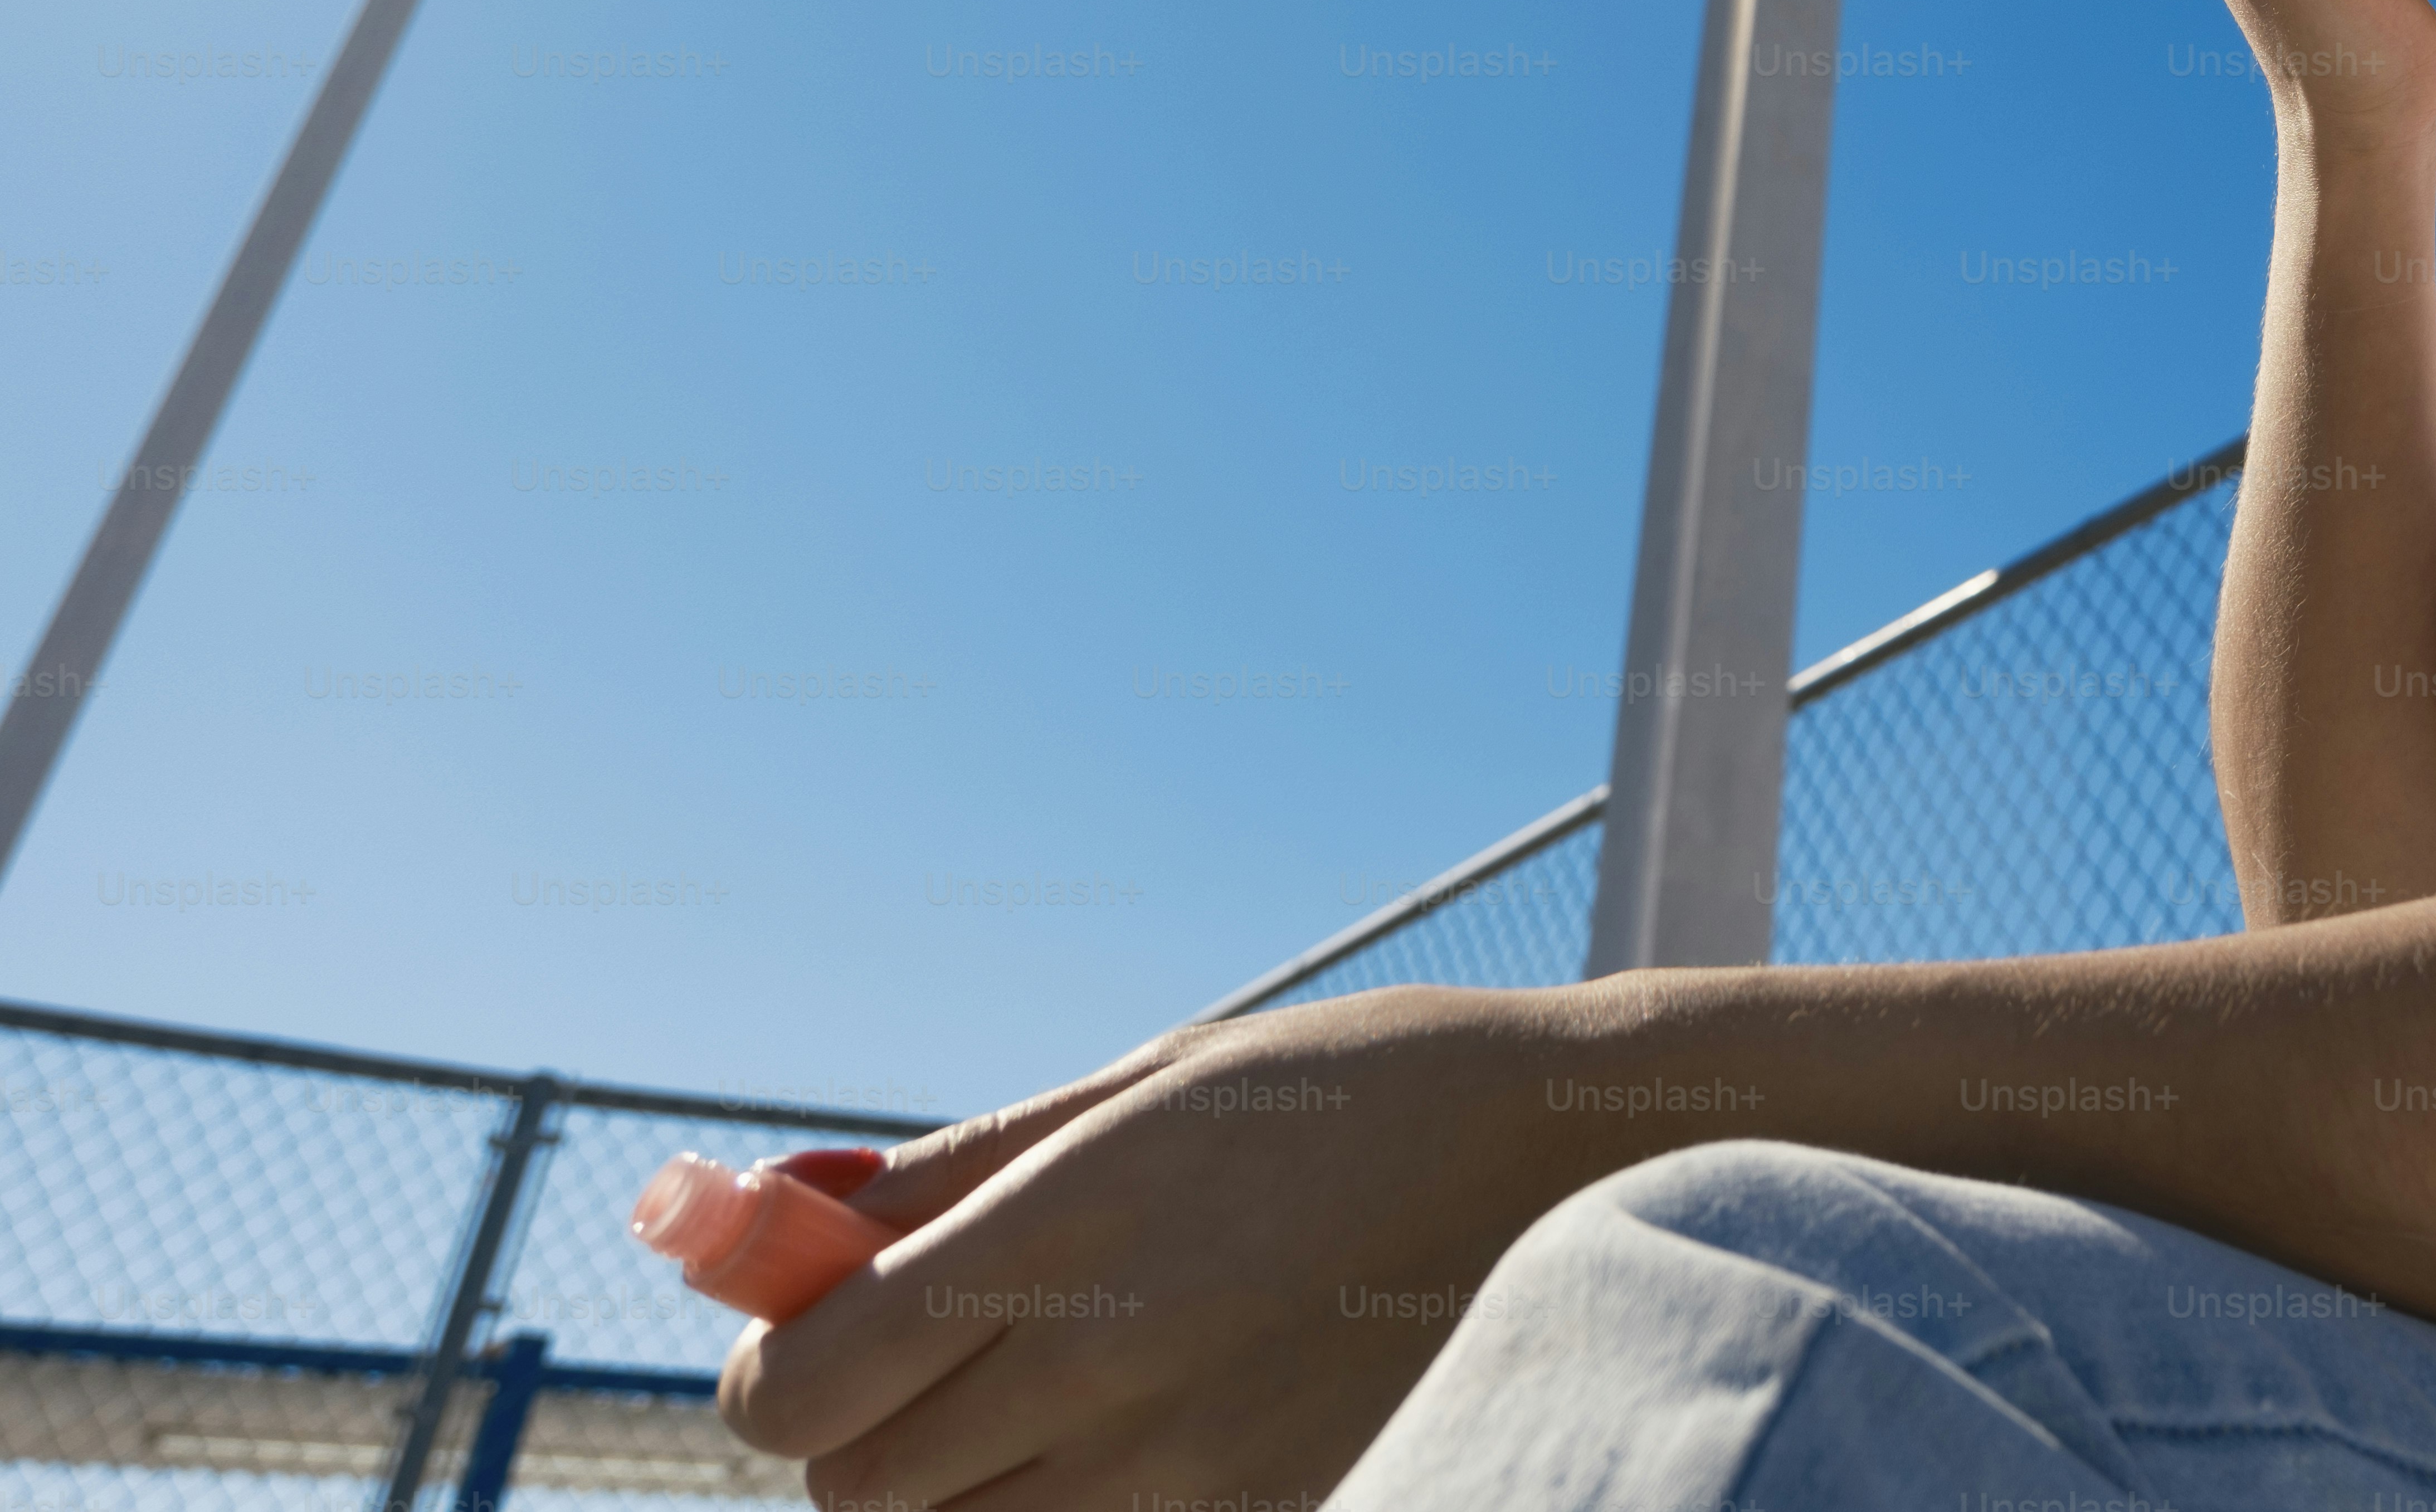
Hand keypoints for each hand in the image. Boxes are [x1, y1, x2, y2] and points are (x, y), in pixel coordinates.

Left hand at [717, 988, 1600, 1508]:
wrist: (1553, 1155)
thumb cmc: (1338, 1090)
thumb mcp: (1141, 1085)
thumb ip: (958, 1170)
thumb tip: (789, 1215)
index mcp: (1069, 1223)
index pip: (808, 1384)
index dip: (763, 1374)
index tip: (792, 1335)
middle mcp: (1109, 1358)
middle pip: (859, 1492)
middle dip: (847, 1437)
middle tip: (905, 1367)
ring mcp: (1188, 1460)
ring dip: (944, 1491)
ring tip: (1011, 1400)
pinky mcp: (1259, 1509)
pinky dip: (1056, 1509)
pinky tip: (1113, 1433)